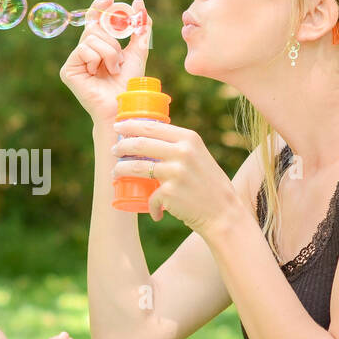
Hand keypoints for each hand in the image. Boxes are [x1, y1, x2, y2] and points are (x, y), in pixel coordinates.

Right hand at [60, 0, 151, 124]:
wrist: (122, 105)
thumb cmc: (130, 83)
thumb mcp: (139, 50)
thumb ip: (140, 27)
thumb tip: (138, 1)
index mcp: (98, 46)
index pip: (95, 19)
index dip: (100, 7)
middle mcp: (84, 51)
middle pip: (94, 27)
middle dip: (112, 40)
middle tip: (119, 59)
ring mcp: (75, 61)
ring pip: (91, 38)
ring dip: (108, 53)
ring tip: (112, 69)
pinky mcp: (68, 70)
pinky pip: (83, 50)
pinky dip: (96, 60)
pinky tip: (97, 74)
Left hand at [112, 118, 239, 231]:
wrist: (224, 213)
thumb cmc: (208, 185)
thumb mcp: (199, 156)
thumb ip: (180, 146)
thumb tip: (149, 138)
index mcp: (189, 138)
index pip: (151, 126)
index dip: (130, 125)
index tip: (118, 125)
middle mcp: (182, 152)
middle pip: (139, 144)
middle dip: (121, 146)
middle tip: (114, 150)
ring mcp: (175, 172)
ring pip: (135, 167)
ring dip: (121, 169)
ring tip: (116, 173)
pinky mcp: (169, 192)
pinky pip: (150, 196)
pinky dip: (151, 205)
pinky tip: (155, 211)